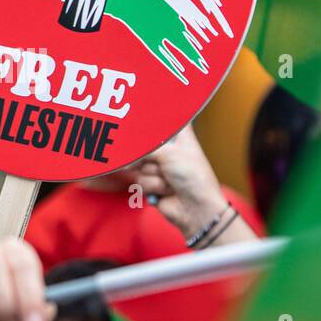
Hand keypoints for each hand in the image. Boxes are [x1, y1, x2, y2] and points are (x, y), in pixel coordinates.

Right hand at [131, 125, 228, 239]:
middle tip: (160, 163)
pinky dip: (152, 187)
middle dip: (147, 155)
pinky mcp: (152, 184)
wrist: (196, 208)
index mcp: (180, 136)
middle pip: (142, 143)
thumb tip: (123, 152)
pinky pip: (139, 180)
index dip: (151, 116)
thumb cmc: (192, 177)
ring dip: (153, 175)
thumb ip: (143, 148)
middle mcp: (169, 150)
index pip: (163, 119)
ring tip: (170, 181)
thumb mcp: (168, 154)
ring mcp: (160, 167)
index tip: (136, 112)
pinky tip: (166, 192)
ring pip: (139, 164)